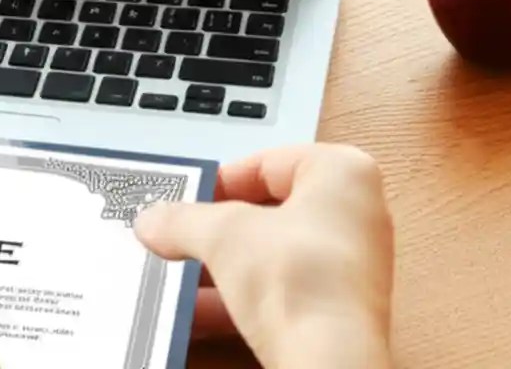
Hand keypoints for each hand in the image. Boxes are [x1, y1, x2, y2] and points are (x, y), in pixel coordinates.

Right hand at [134, 144, 394, 368]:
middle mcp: (356, 214)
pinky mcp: (337, 307)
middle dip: (215, 228)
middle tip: (180, 234)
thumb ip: (181, 219)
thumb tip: (154, 218)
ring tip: (179, 276)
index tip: (187, 198)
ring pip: (271, 255)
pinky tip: (197, 312)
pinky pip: (279, 291)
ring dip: (220, 268)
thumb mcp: (221, 235)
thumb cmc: (301, 282)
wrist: (328, 361)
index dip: (219, 181)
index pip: (266, 162)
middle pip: (267, 210)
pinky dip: (239, 297)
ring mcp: (350, 264)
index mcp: (343, 173)